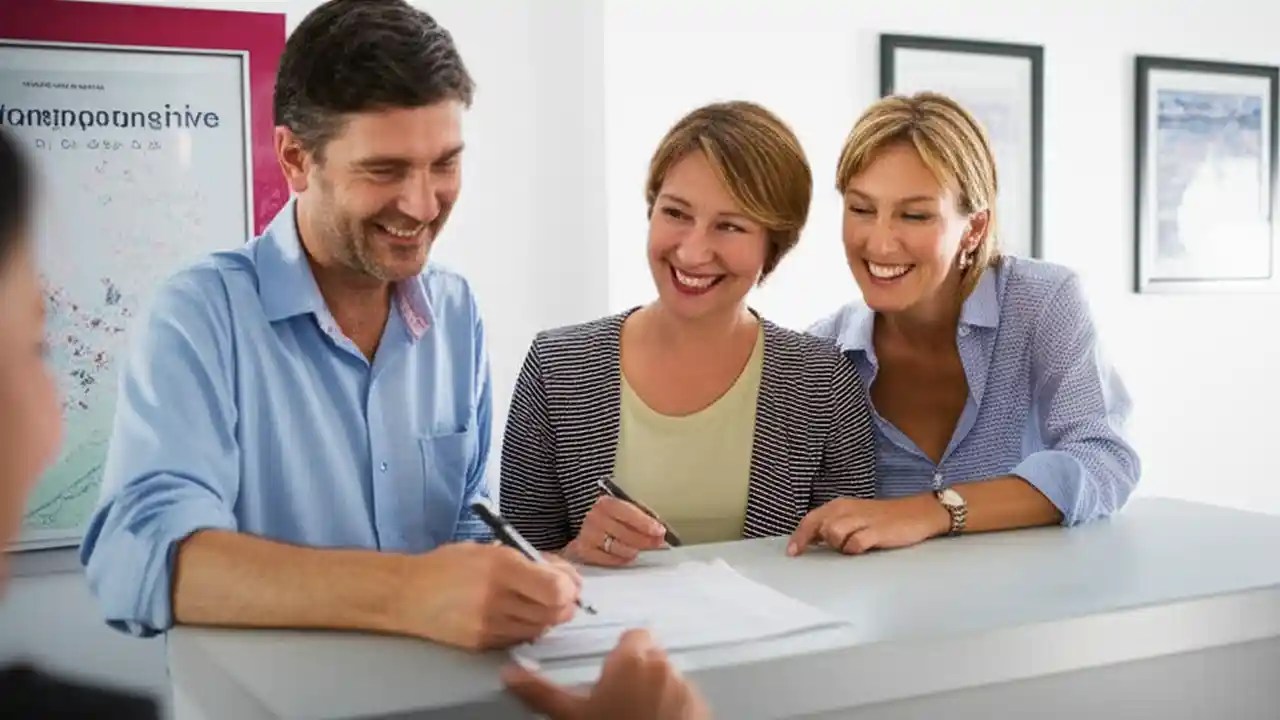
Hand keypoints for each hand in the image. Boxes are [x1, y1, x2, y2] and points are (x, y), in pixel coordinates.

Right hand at [390, 542, 582, 649]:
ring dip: (548, 617)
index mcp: (502, 566)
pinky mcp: (483, 643)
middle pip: (554, 612)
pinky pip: (521, 639)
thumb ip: (529, 561)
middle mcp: (498, 597)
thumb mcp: (490, 550)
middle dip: (566, 604)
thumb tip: (564, 574)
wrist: (408, 593)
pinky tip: (519, 615)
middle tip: (562, 596)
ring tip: (538, 604)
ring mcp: (490, 624)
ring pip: (541, 628)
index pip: (555, 589)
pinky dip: (529, 629)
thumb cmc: (450, 565)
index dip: (571, 587)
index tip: (571, 583)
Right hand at [502, 628, 710, 719]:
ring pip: (669, 679)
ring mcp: (686, 687)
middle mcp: (663, 665)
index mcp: (632, 659)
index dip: (623, 655)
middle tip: (620, 702)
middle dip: (639, 673)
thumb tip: (508, 672)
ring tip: (638, 716)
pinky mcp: (702, 708)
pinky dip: (675, 709)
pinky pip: (687, 699)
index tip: (612, 676)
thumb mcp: (571, 716)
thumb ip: (540, 691)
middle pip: (651, 657)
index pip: (634, 635)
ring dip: (657, 691)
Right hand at [565, 496, 665, 566]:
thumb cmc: (606, 514)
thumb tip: (658, 529)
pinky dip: (620, 559)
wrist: (579, 521)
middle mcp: (595, 518)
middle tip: (657, 542)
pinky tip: (626, 555)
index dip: (646, 523)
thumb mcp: (622, 506)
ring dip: (634, 550)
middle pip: (626, 534)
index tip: (660, 531)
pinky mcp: (584, 551)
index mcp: (606, 503)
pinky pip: (608, 560)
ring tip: (640, 548)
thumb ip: (639, 515)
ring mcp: (588, 536)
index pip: (628, 513)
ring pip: (620, 549)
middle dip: (645, 540)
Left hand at [787, 495, 949, 555]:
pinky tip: (863, 548)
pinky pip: (855, 544)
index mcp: (840, 505)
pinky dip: (854, 549)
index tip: (793, 553)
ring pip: (833, 533)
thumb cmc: (884, 518)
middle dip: (820, 541)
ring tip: (852, 546)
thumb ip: (833, 525)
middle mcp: (847, 510)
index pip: (810, 520)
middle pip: (819, 527)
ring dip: (838, 545)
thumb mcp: (855, 516)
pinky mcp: (877, 532)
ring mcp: (862, 520)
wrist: (918, 512)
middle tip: (834, 547)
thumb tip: (811, 540)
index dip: (799, 537)